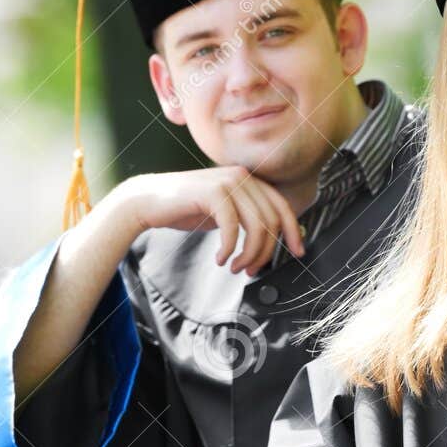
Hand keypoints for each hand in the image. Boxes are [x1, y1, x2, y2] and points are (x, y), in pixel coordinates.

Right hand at [113, 167, 304, 275]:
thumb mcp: (224, 213)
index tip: (298, 252)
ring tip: (234, 267)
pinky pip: (233, 228)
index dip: (293, 230)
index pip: (282, 206)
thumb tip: (273, 238)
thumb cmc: (185, 209)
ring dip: (248, 255)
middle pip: (272, 220)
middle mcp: (242, 176)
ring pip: (257, 226)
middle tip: (249, 270)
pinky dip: (229, 249)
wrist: (148, 201)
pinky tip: (219, 259)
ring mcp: (228, 181)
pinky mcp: (213, 191)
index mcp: (248, 180)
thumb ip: (247, 218)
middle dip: (265, 252)